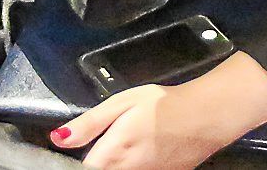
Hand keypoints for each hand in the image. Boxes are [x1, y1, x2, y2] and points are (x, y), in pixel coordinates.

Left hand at [52, 84, 228, 169]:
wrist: (208, 116)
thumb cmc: (163, 103)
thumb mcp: (123, 102)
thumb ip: (91, 123)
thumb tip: (58, 139)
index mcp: (113, 153)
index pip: (82, 168)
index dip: (75, 159)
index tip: (80, 147)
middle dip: (99, 160)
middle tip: (109, 139)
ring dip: (117, 163)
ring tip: (129, 142)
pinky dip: (134, 165)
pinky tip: (145, 149)